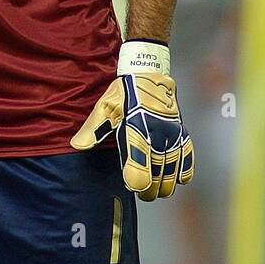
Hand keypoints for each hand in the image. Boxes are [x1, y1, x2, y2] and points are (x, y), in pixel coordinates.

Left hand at [71, 42, 194, 200]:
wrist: (149, 73)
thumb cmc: (125, 92)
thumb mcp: (105, 106)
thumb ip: (93, 128)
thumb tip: (77, 144)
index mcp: (136, 128)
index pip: (140, 162)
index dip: (137, 180)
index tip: (133, 185)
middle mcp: (156, 133)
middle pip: (158, 172)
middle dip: (150, 188)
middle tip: (142, 190)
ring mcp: (171, 133)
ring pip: (173, 168)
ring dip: (166, 184)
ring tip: (157, 190)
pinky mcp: (181, 131)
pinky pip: (187, 155)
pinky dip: (184, 170)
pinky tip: (179, 179)